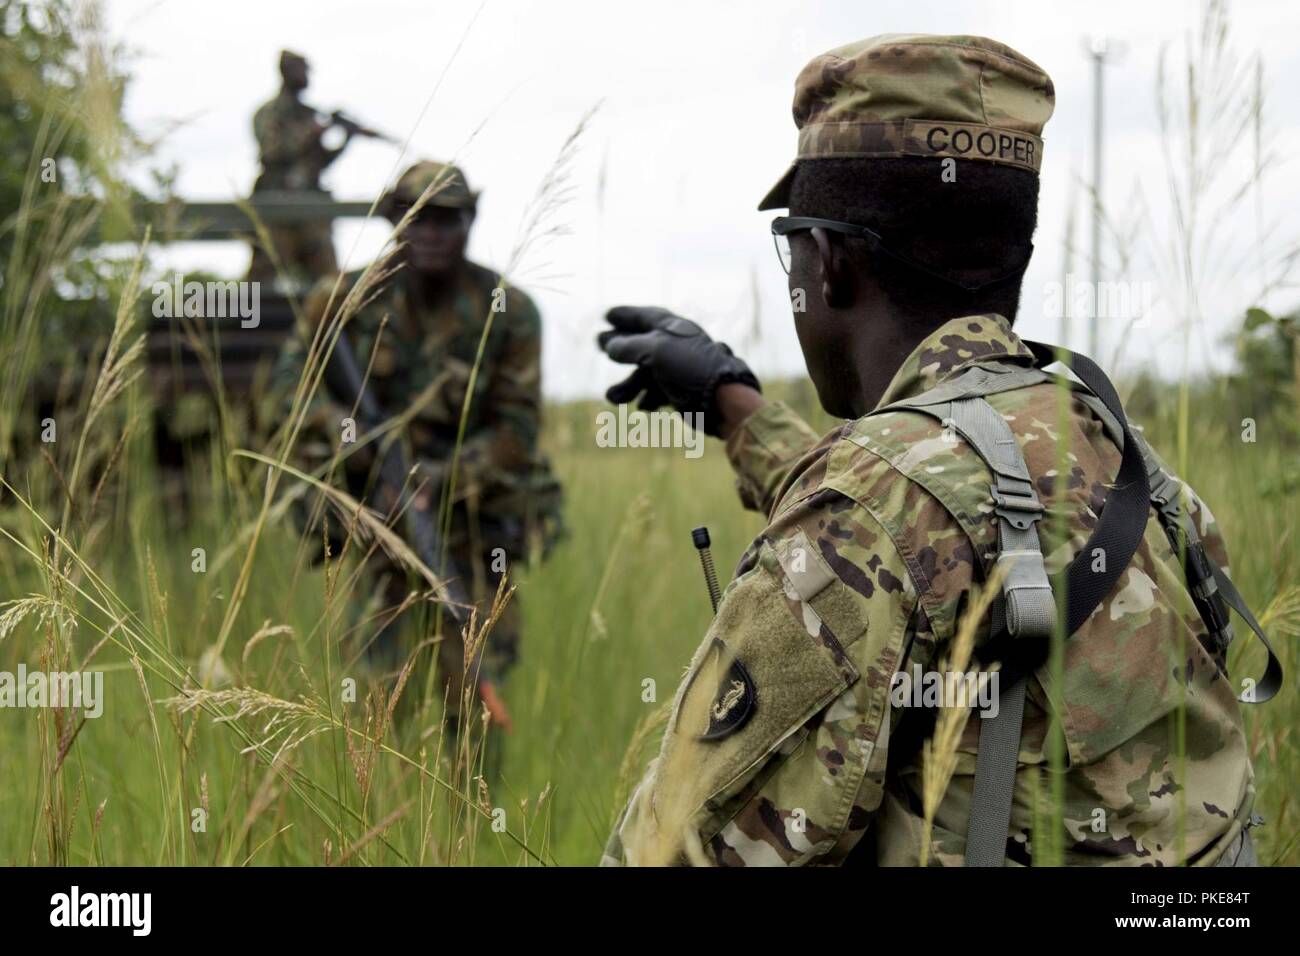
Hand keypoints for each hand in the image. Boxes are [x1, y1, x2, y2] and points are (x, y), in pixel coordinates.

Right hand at [596, 306, 760, 437]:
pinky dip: (648, 399)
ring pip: (644, 374)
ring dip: (628, 385)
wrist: (720, 398)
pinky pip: (657, 392)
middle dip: (619, 346)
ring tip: (613, 397)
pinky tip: (644, 406)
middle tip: (598, 344)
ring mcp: (676, 368)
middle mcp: (672, 345)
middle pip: (639, 343)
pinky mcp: (680, 390)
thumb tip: (609, 346)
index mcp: (670, 327)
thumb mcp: (654, 351)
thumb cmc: (689, 367)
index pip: (643, 316)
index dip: (624, 315)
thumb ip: (628, 346)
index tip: (606, 316)